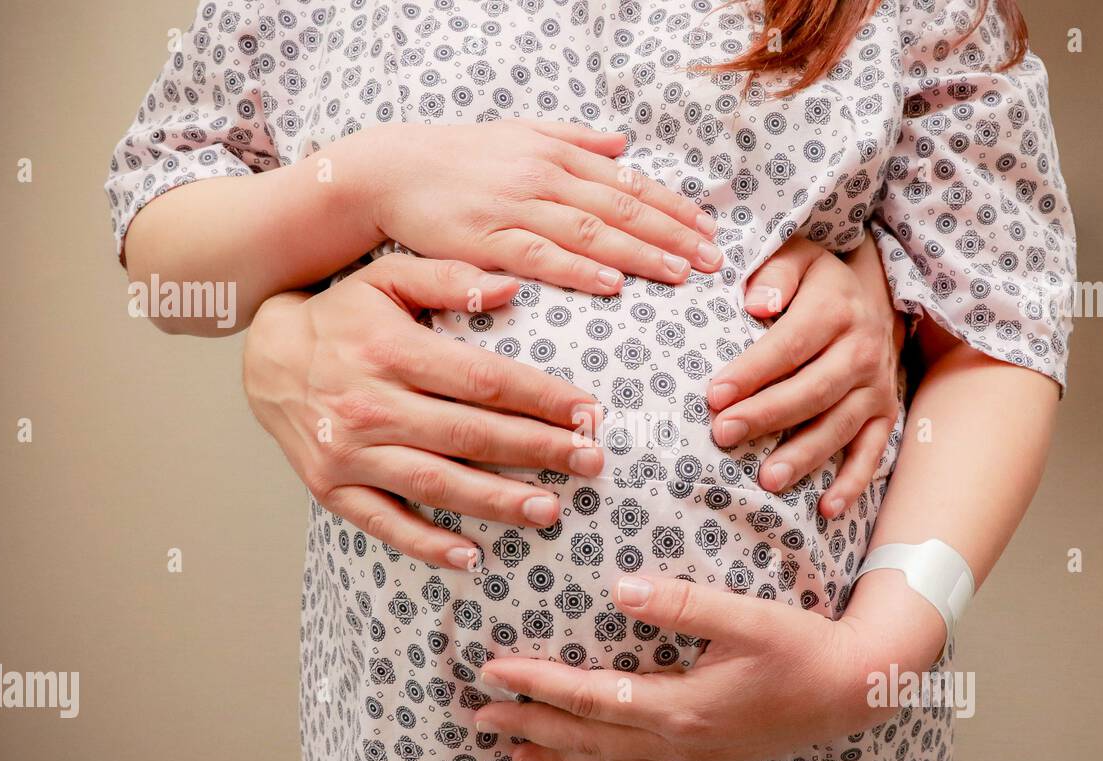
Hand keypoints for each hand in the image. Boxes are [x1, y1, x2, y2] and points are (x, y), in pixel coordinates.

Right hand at [243, 254, 605, 567]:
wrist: (264, 358)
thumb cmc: (341, 317)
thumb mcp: (387, 278)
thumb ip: (449, 278)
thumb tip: (512, 289)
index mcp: (391, 350)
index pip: (482, 380)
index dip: (539, 398)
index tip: (586, 412)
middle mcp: (370, 404)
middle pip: (469, 435)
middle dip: (537, 450)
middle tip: (591, 462)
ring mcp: (349, 453)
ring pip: (434, 483)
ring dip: (496, 501)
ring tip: (550, 510)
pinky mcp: (331, 489)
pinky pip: (383, 523)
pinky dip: (427, 544)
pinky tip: (472, 557)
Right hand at [350, 120, 722, 293]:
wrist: (390, 169)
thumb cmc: (457, 157)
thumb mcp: (519, 134)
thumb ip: (573, 140)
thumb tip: (622, 145)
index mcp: (556, 155)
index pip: (627, 182)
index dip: (671, 206)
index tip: (707, 229)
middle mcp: (544, 178)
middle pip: (621, 207)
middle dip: (672, 234)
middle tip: (712, 259)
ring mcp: (517, 208)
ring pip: (592, 231)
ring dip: (640, 254)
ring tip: (680, 274)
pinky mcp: (489, 238)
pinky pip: (544, 255)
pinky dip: (581, 269)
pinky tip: (613, 283)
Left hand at [474, 571, 944, 760]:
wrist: (856, 691)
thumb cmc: (804, 648)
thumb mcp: (748, 617)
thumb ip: (684, 603)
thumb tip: (621, 590)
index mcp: (679, 706)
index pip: (589, 695)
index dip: (537, 682)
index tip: (494, 669)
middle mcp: (677, 741)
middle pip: (585, 737)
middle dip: (529, 725)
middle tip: (479, 718)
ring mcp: (692, 759)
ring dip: (557, 756)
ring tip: (515, 753)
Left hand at [706, 233, 903, 516]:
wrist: (873, 290)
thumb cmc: (813, 280)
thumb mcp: (796, 255)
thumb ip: (774, 273)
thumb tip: (756, 303)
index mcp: (836, 308)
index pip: (790, 344)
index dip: (753, 371)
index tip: (714, 394)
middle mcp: (862, 349)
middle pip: (814, 389)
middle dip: (767, 415)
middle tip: (724, 435)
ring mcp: (876, 385)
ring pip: (841, 425)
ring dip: (805, 455)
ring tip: (768, 480)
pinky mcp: (884, 413)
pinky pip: (872, 452)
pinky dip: (853, 482)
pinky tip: (826, 509)